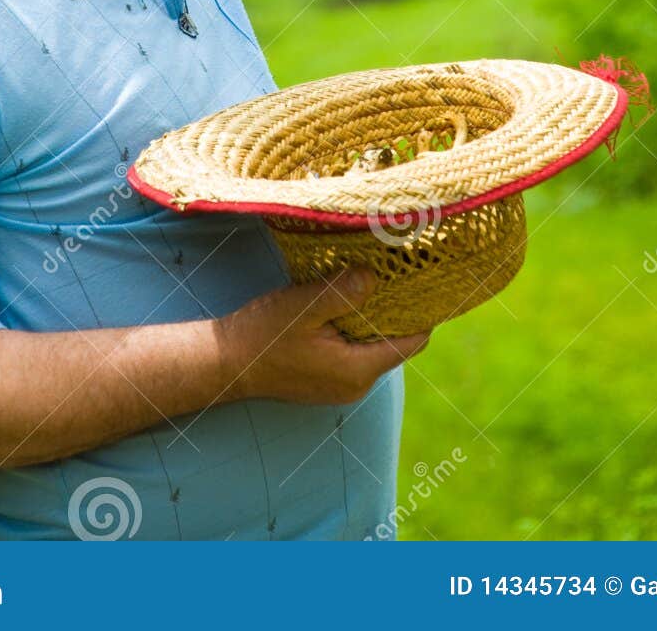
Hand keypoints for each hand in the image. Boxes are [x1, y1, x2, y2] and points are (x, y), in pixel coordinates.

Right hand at [217, 268, 429, 405]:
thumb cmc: (263, 335)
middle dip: (400, 310)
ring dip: (375, 317)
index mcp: (357, 371)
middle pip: (395, 344)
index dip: (424, 313)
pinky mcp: (326, 378)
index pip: (411, 343)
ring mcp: (341, 384)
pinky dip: (358, 328)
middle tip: (403, 271)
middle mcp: (355, 384)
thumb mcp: (304, 307)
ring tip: (377, 279)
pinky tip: (349, 300)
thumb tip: (375, 276)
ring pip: (374, 346)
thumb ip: (342, 293)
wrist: (226, 362)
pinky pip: (356, 351)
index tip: (430, 281)